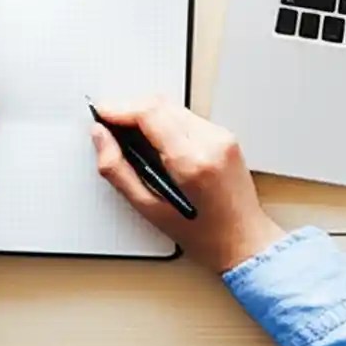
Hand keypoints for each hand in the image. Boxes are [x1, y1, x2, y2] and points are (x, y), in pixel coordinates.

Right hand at [90, 98, 283, 272]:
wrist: (244, 241)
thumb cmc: (204, 235)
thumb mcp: (150, 210)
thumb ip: (119, 171)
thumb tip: (101, 139)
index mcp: (192, 161)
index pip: (149, 113)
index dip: (119, 108)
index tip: (101, 113)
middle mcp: (211, 142)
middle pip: (161, 104)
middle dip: (130, 109)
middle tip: (110, 126)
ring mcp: (222, 137)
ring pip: (174, 107)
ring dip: (148, 115)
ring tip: (131, 137)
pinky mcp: (226, 136)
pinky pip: (188, 117)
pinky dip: (167, 123)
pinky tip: (157, 143)